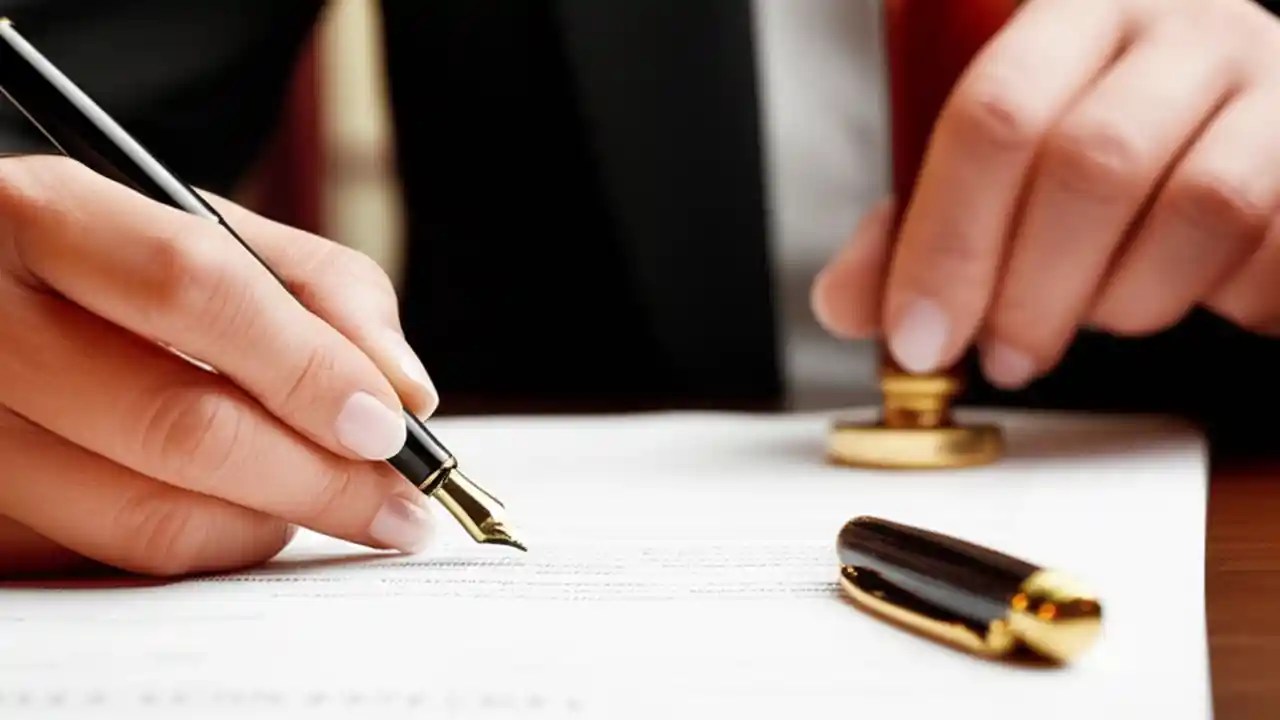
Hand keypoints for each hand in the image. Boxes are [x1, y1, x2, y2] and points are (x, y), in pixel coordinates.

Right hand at [0, 155, 439, 576]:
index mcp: (42, 216)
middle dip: (319, 479)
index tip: (391, 426)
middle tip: (401, 507)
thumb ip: (324, 290)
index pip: (193, 289)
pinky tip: (242, 512)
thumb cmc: (115, 264)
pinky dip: (205, 545)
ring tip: (329, 505)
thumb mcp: (210, 233)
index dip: (306, 367)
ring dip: (268, 524)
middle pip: (177, 423)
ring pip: (142, 515)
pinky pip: (110, 558)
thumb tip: (405, 394)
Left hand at [813, 0, 1279, 388]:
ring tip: (1095, 313)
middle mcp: (1182, 30)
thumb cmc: (1110, 147)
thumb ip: (920, 225)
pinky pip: (1266, 250)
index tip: (919, 333)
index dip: (946, 240)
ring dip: (1123, 301)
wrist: (1246, 122)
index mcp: (1073, 15)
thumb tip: (849, 302)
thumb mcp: (1001, 168)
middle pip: (1091, 163)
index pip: (995, 114)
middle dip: (1027, 291)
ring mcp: (1271, 83)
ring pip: (1195, 209)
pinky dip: (1213, 301)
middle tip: (1001, 353)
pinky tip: (1180, 290)